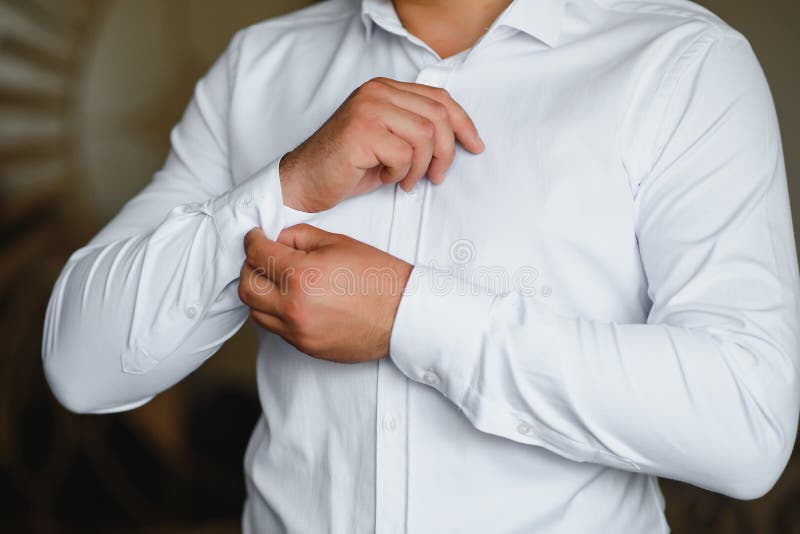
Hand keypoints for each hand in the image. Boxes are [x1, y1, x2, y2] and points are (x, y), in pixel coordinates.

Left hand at [238, 224, 412, 362]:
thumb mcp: (338, 243)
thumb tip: (277, 241)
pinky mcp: (306, 347)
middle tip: (261, 258)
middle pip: (247, 287)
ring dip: (260, 293)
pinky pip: (276, 329)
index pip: (256, 255)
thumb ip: (299, 237)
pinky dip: (277, 313)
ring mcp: (298, 331)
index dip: (252, 240)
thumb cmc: (376, 276)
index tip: (255, 236)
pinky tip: (293, 300)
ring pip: (256, 312)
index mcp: (301, 275)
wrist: (403, 314)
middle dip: (249, 268)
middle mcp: (294, 306)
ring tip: (276, 281)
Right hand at [279, 77, 484, 212]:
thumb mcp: (390, 141)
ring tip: (405, 180)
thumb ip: (417, 129)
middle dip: (446, 152)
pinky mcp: (362, 131)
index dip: (463, 123)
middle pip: (438, 116)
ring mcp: (369, 108)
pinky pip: (404, 155)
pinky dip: (401, 174)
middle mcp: (377, 92)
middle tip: (437, 176)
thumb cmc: (348, 165)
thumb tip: (461, 138)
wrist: (306, 181)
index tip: (475, 146)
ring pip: (425, 136)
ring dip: (421, 167)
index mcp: (385, 88)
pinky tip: (384, 178)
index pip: (439, 98)